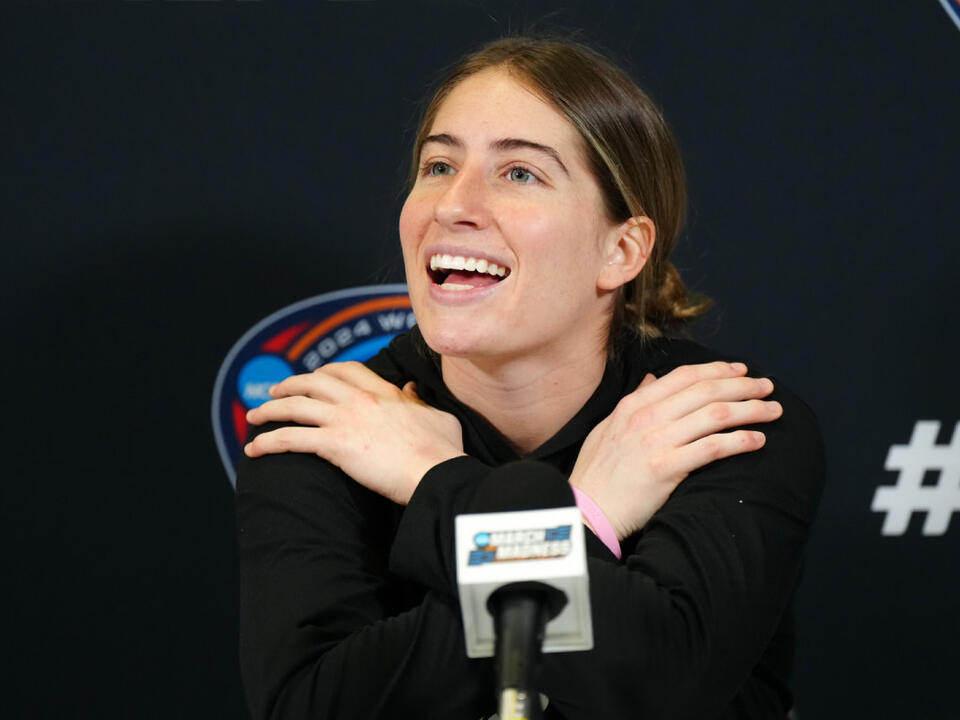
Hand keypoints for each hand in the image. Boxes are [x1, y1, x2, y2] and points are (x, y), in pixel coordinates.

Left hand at [243, 361, 464, 504]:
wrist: (436, 473)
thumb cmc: (443, 451)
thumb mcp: (438, 417)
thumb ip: (420, 401)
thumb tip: (412, 389)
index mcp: (385, 392)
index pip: (347, 371)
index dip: (326, 371)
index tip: (315, 376)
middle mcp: (360, 400)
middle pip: (314, 382)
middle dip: (290, 384)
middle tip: (275, 392)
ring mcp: (345, 420)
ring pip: (295, 406)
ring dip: (269, 410)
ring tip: (253, 417)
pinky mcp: (335, 445)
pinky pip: (290, 439)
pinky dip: (267, 442)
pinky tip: (253, 450)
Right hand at [568, 361, 781, 539]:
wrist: (586, 512)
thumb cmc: (595, 475)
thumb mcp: (606, 428)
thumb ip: (633, 402)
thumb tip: (653, 379)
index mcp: (632, 405)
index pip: (683, 376)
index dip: (717, 370)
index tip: (741, 371)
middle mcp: (645, 418)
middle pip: (705, 391)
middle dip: (743, 385)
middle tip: (768, 387)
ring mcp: (655, 442)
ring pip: (715, 415)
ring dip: (750, 410)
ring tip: (773, 411)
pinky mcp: (665, 468)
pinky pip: (712, 448)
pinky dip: (739, 441)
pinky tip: (757, 440)